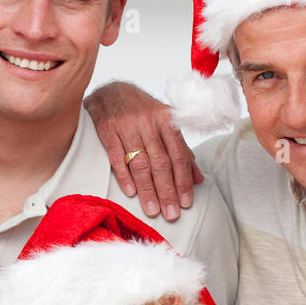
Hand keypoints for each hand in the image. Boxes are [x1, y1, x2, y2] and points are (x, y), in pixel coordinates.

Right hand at [85, 81, 202, 221]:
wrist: (111, 90)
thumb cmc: (141, 111)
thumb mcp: (164, 124)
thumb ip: (181, 150)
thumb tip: (198, 178)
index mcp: (166, 120)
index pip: (179, 155)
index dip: (183, 180)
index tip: (186, 203)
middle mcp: (148, 122)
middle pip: (161, 162)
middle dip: (167, 191)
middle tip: (171, 214)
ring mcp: (127, 126)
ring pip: (140, 163)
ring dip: (147, 190)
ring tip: (153, 210)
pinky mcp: (107, 130)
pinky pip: (117, 157)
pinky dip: (124, 176)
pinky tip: (131, 193)